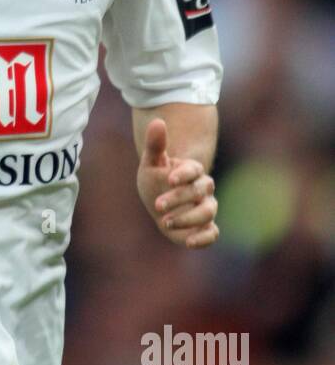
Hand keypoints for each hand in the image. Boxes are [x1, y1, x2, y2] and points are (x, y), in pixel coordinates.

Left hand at [137, 118, 218, 248]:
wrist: (158, 202)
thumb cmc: (156, 180)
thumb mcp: (151, 163)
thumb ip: (156, 145)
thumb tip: (157, 122)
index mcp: (192, 171)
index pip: (194, 170)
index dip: (184, 174)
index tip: (168, 179)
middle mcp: (203, 189)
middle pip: (199, 191)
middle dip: (178, 198)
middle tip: (157, 205)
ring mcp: (205, 208)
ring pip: (208, 211)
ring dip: (188, 218)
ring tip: (165, 222)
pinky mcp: (204, 227)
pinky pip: (212, 233)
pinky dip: (205, 238)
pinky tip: (189, 242)